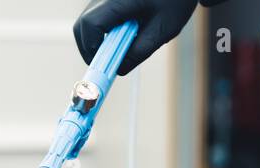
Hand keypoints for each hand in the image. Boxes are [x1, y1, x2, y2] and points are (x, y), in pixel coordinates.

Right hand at [74, 0, 199, 74]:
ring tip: (119, 47)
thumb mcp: (161, 31)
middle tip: (107, 62)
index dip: (92, 49)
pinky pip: (98, 14)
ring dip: (97, 38)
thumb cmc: (175, 1)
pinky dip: (104, 29)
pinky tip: (122, 33)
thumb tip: (119, 69)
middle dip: (90, 47)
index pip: (91, 25)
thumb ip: (139, 52)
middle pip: (84, 23)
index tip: (101, 65)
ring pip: (88, 19)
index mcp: (119, 0)